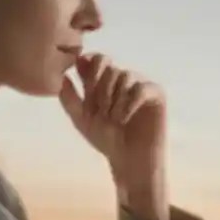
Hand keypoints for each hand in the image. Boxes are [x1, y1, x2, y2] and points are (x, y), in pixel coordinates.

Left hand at [59, 52, 167, 219]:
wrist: (130, 160)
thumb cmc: (106, 141)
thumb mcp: (81, 119)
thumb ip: (69, 98)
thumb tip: (63, 75)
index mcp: (105, 82)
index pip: (96, 59)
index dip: (89, 66)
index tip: (85, 86)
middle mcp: (123, 80)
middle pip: (109, 67)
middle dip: (100, 90)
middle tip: (100, 112)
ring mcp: (140, 85)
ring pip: (124, 75)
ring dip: (114, 99)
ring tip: (113, 120)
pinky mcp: (156, 94)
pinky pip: (141, 87)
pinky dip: (129, 103)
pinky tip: (124, 119)